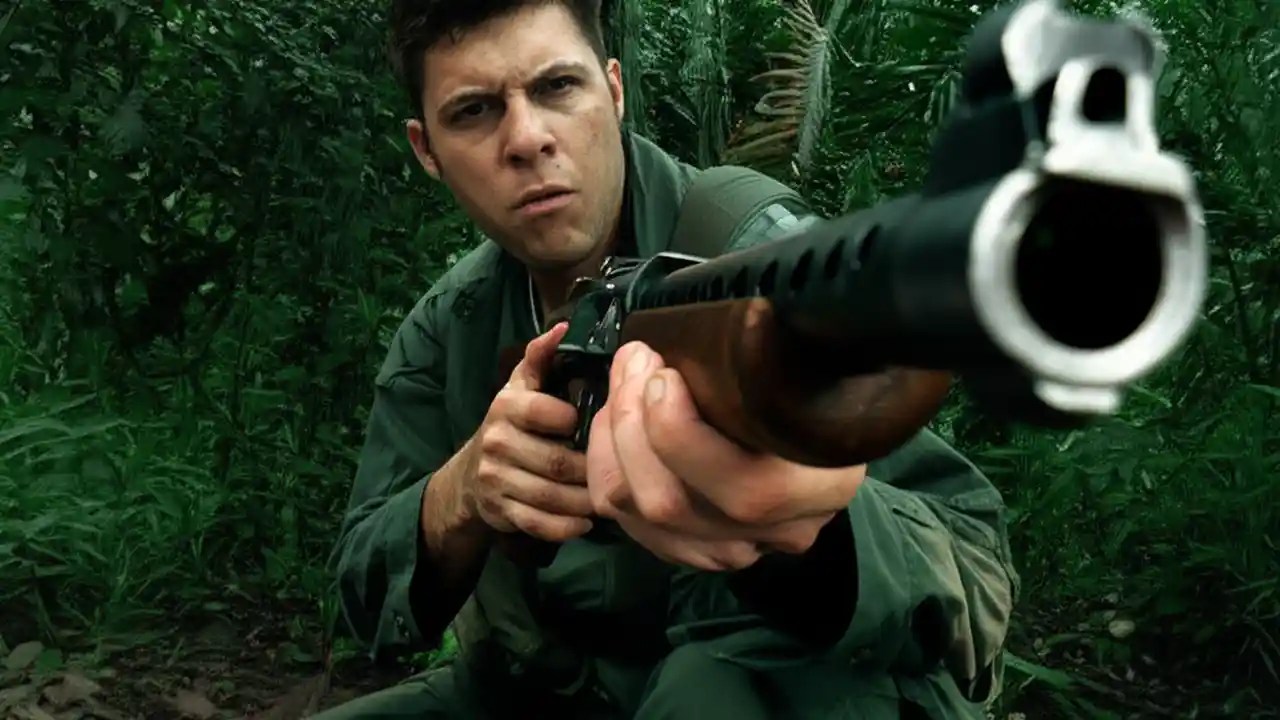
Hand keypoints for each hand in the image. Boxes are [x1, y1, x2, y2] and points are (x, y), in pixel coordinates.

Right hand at [461, 322, 594, 542]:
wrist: (471, 475)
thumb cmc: (514, 422)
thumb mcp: (524, 385)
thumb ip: (542, 356)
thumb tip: (563, 326)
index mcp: (507, 406)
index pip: (542, 411)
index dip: (573, 420)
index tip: (598, 423)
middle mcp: (496, 442)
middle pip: (556, 462)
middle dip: (592, 469)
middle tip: (622, 470)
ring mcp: (496, 481)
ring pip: (550, 496)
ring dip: (586, 501)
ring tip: (612, 497)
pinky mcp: (500, 513)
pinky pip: (538, 524)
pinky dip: (566, 527)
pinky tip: (587, 522)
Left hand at [586, 341, 866, 571]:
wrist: (820, 438)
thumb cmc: (812, 388)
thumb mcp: (807, 373)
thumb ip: (769, 366)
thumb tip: (704, 332)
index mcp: (823, 487)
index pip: (747, 489)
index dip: (682, 434)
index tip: (663, 373)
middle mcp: (777, 532)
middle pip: (672, 503)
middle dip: (632, 422)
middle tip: (635, 360)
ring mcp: (733, 551)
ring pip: (638, 510)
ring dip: (613, 437)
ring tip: (624, 380)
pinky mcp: (691, 550)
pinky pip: (622, 517)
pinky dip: (605, 462)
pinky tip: (617, 421)